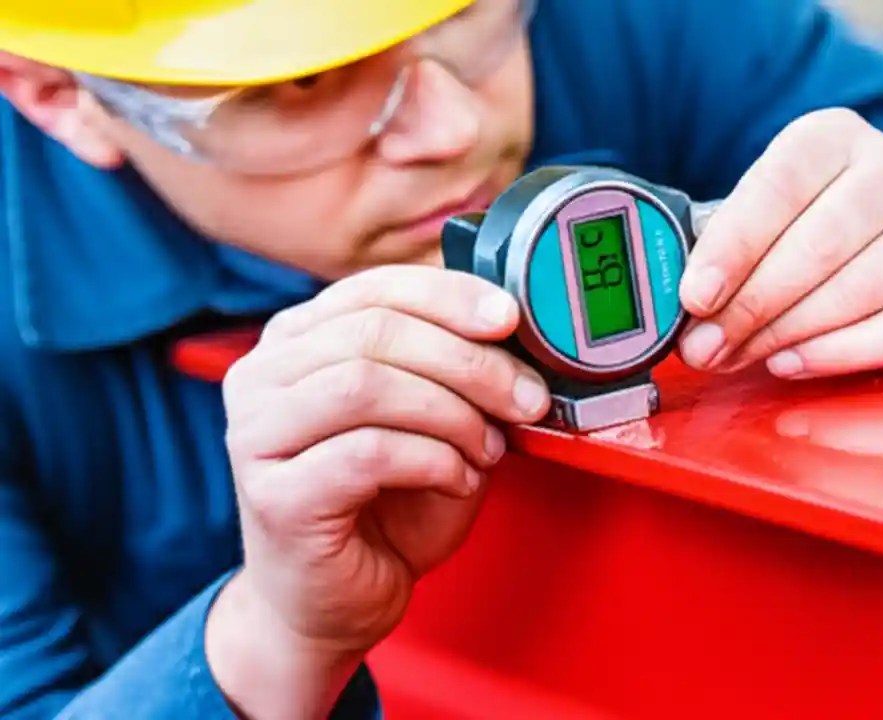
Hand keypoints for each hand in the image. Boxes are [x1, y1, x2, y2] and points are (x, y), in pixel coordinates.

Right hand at [208, 265, 550, 717]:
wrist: (333, 602)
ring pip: (367, 385)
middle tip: (524, 397)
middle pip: (375, 332)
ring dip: (452, 413)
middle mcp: (262, 377)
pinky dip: (434, 460)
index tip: (509, 319)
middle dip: (469, 361)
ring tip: (487, 448)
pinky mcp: (274, 495)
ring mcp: (257, 435)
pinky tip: (458, 478)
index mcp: (296, 341)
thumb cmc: (383, 510)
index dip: (449, 296)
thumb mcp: (432, 422)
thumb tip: (515, 332)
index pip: (375, 288)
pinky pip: (368, 452)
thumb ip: (455, 373)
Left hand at [678, 108, 882, 378]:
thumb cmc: (809, 224)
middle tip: (705, 346)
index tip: (696, 295)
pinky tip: (792, 362)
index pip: (780, 184)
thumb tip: (683, 306)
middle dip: (751, 305)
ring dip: (785, 334)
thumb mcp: (767, 211)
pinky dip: (838, 355)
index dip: (733, 245)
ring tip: (738, 356)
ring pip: (856, 290)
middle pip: (818, 245)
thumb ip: (725, 244)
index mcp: (835, 136)